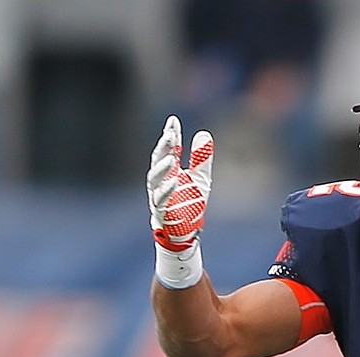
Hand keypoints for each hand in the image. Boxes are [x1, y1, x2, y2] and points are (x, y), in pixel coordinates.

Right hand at [147, 115, 213, 251]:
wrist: (185, 233)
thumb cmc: (189, 204)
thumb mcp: (200, 179)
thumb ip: (201, 158)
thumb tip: (204, 133)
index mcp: (170, 171)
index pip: (168, 149)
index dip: (170, 134)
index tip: (173, 120)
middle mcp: (161, 181)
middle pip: (158, 160)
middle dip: (163, 147)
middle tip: (170, 134)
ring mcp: (158, 196)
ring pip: (154, 179)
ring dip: (161, 168)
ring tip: (170, 158)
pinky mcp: (161, 212)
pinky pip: (160, 200)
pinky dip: (166, 190)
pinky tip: (174, 182)